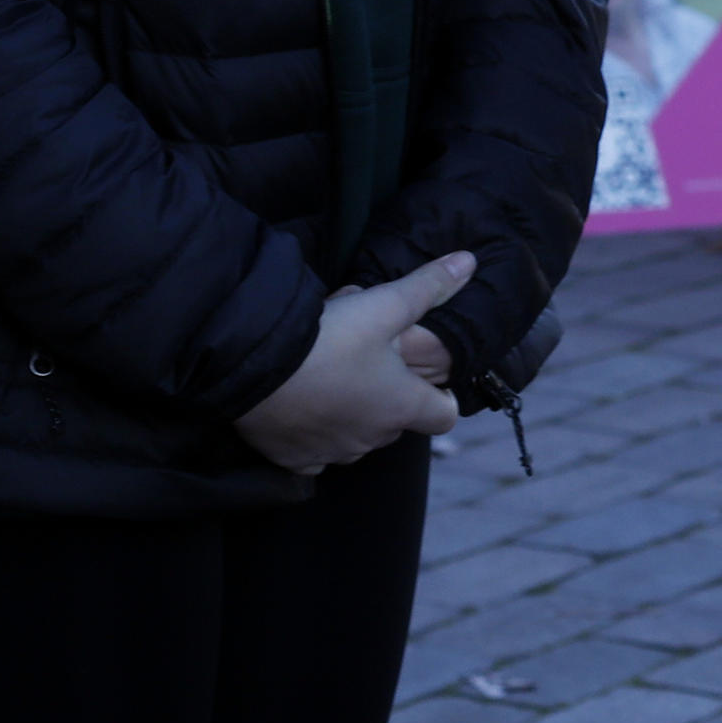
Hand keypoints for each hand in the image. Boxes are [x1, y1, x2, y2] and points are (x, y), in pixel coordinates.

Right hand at [232, 254, 473, 472]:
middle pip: (397, 422)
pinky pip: (315, 454)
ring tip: (334, 376)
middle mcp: (371, 438)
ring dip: (353, 414)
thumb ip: (429, 286)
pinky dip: (315, 434)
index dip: (442, 398)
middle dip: (391, 396)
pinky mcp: (294, 460)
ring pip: (356, 437)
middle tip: (371, 360)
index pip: (444, 415)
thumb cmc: (327, 339)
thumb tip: (469, 262)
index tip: (430, 380)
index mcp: (401, 406)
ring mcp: (331, 453)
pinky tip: (305, 406)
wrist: (252, 367)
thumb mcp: (384, 304)